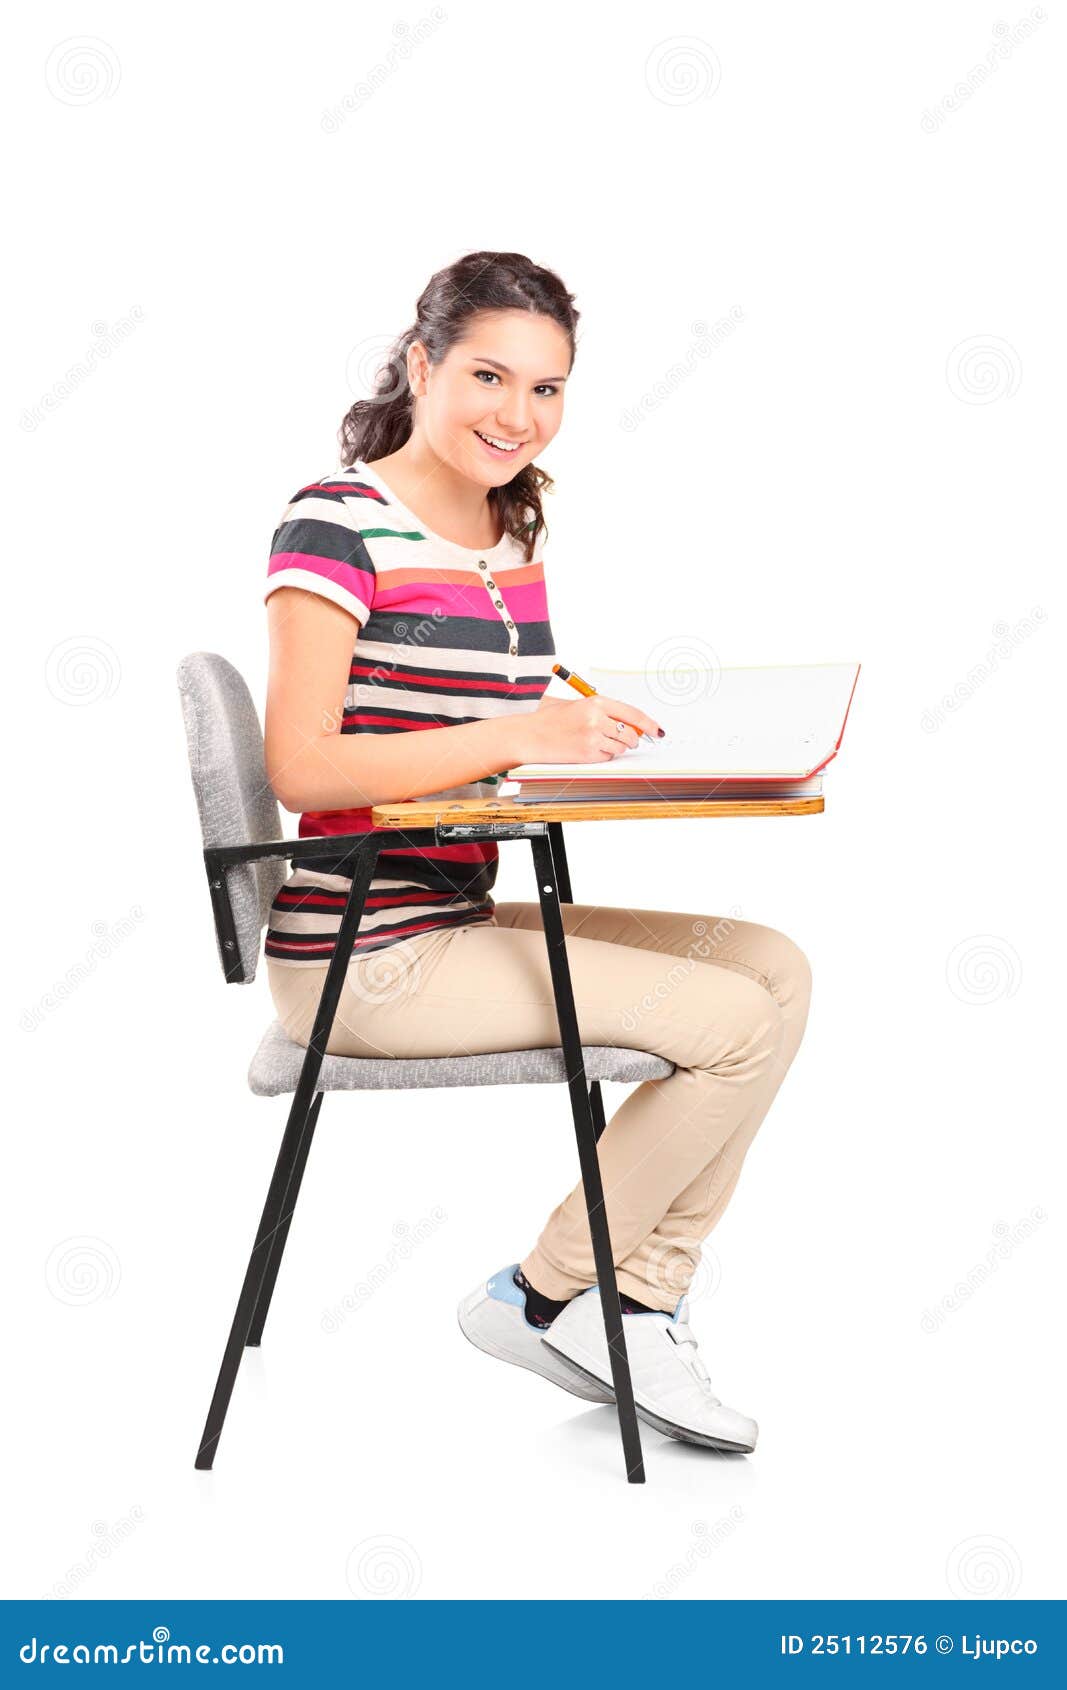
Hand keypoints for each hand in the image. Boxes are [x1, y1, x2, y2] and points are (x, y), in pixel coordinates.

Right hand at [517, 694, 663, 764]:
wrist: (530, 735)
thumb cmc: (551, 720)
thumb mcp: (578, 706)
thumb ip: (605, 712)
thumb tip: (632, 723)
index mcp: (596, 703)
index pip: (633, 713)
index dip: (649, 724)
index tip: (657, 730)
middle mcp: (597, 719)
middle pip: (631, 733)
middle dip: (632, 740)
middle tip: (626, 740)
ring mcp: (593, 737)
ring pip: (621, 748)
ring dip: (615, 748)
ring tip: (597, 742)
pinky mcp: (587, 753)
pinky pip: (607, 758)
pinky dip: (602, 756)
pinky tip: (587, 749)